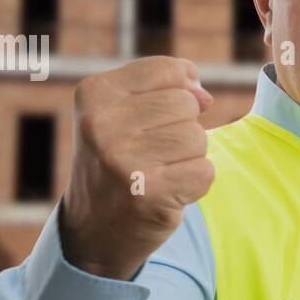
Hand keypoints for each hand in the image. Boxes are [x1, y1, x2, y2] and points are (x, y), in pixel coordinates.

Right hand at [59, 56, 214, 280]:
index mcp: (94, 94)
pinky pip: (205, 171)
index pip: (170, 70)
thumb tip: (204, 95)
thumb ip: (166, 89)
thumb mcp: (123, 112)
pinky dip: (195, 184)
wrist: (94, 229)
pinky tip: (167, 192)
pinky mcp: (149, 193)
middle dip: (183, 128)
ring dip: (189, 157)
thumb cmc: (118, 160)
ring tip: (158, 172)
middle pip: (187, 104)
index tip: (155, 119)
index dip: (180, 92)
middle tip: (152, 153)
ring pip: (198, 137)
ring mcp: (123, 160)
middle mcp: (102, 124)